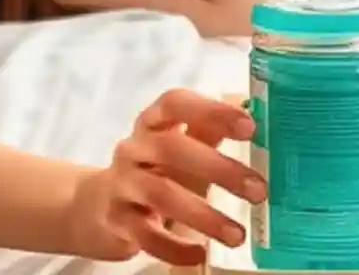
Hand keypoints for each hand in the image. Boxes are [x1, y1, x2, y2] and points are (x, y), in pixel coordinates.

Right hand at [88, 89, 266, 264]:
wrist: (98, 204)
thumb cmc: (155, 169)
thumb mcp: (180, 145)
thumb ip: (211, 131)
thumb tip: (260, 118)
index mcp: (153, 122)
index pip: (176, 104)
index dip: (212, 111)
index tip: (249, 127)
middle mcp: (134, 148)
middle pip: (172, 149)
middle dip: (219, 169)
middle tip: (258, 189)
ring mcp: (122, 184)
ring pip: (161, 194)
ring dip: (204, 216)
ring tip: (237, 234)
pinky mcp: (116, 220)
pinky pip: (146, 235)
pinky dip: (175, 247)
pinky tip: (200, 253)